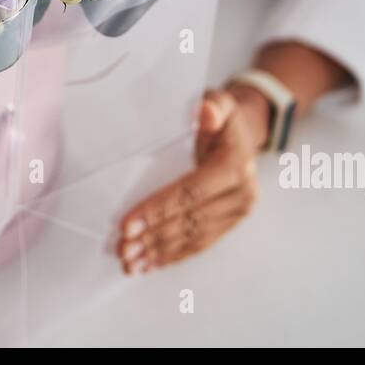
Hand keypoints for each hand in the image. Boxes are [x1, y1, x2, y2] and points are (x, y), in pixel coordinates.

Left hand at [117, 85, 268, 273]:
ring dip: (160, 251)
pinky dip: (174, 255)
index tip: (128, 224)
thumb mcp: (220, 102)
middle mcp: (241, 193)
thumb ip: (213, 106)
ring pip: (194, 236)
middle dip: (153, 237)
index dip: (158, 209)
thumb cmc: (222, 118)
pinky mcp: (230, 223)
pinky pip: (200, 243)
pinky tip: (151, 263)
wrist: (242, 133)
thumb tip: (204, 112)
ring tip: (130, 261)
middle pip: (190, 220)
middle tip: (122, 249)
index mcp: (235, 166)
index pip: (190, 192)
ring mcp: (238, 212)